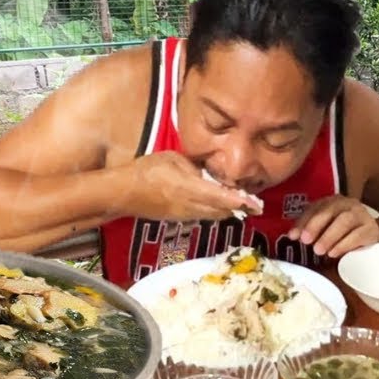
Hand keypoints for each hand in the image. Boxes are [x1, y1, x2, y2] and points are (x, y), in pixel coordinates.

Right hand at [116, 152, 261, 220]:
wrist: (123, 193)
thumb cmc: (146, 171)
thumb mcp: (173, 159)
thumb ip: (195, 166)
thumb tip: (210, 172)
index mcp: (187, 188)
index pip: (219, 196)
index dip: (239, 200)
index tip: (255, 203)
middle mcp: (189, 205)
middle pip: (222, 211)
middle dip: (240, 208)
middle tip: (256, 203)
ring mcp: (185, 215)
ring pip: (214, 215)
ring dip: (229, 211)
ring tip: (243, 203)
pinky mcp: (179, 219)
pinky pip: (204, 216)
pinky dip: (217, 211)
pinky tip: (221, 204)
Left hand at [286, 196, 378, 257]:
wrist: (373, 234)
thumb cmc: (344, 232)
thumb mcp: (325, 228)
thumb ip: (309, 229)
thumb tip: (293, 235)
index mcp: (333, 201)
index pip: (316, 208)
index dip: (303, 221)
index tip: (293, 236)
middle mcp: (347, 204)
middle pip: (331, 211)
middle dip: (316, 226)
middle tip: (306, 242)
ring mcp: (362, 215)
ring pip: (346, 220)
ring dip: (330, 236)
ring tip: (319, 250)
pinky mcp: (372, 229)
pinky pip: (358, 234)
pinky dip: (344, 244)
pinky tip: (334, 253)